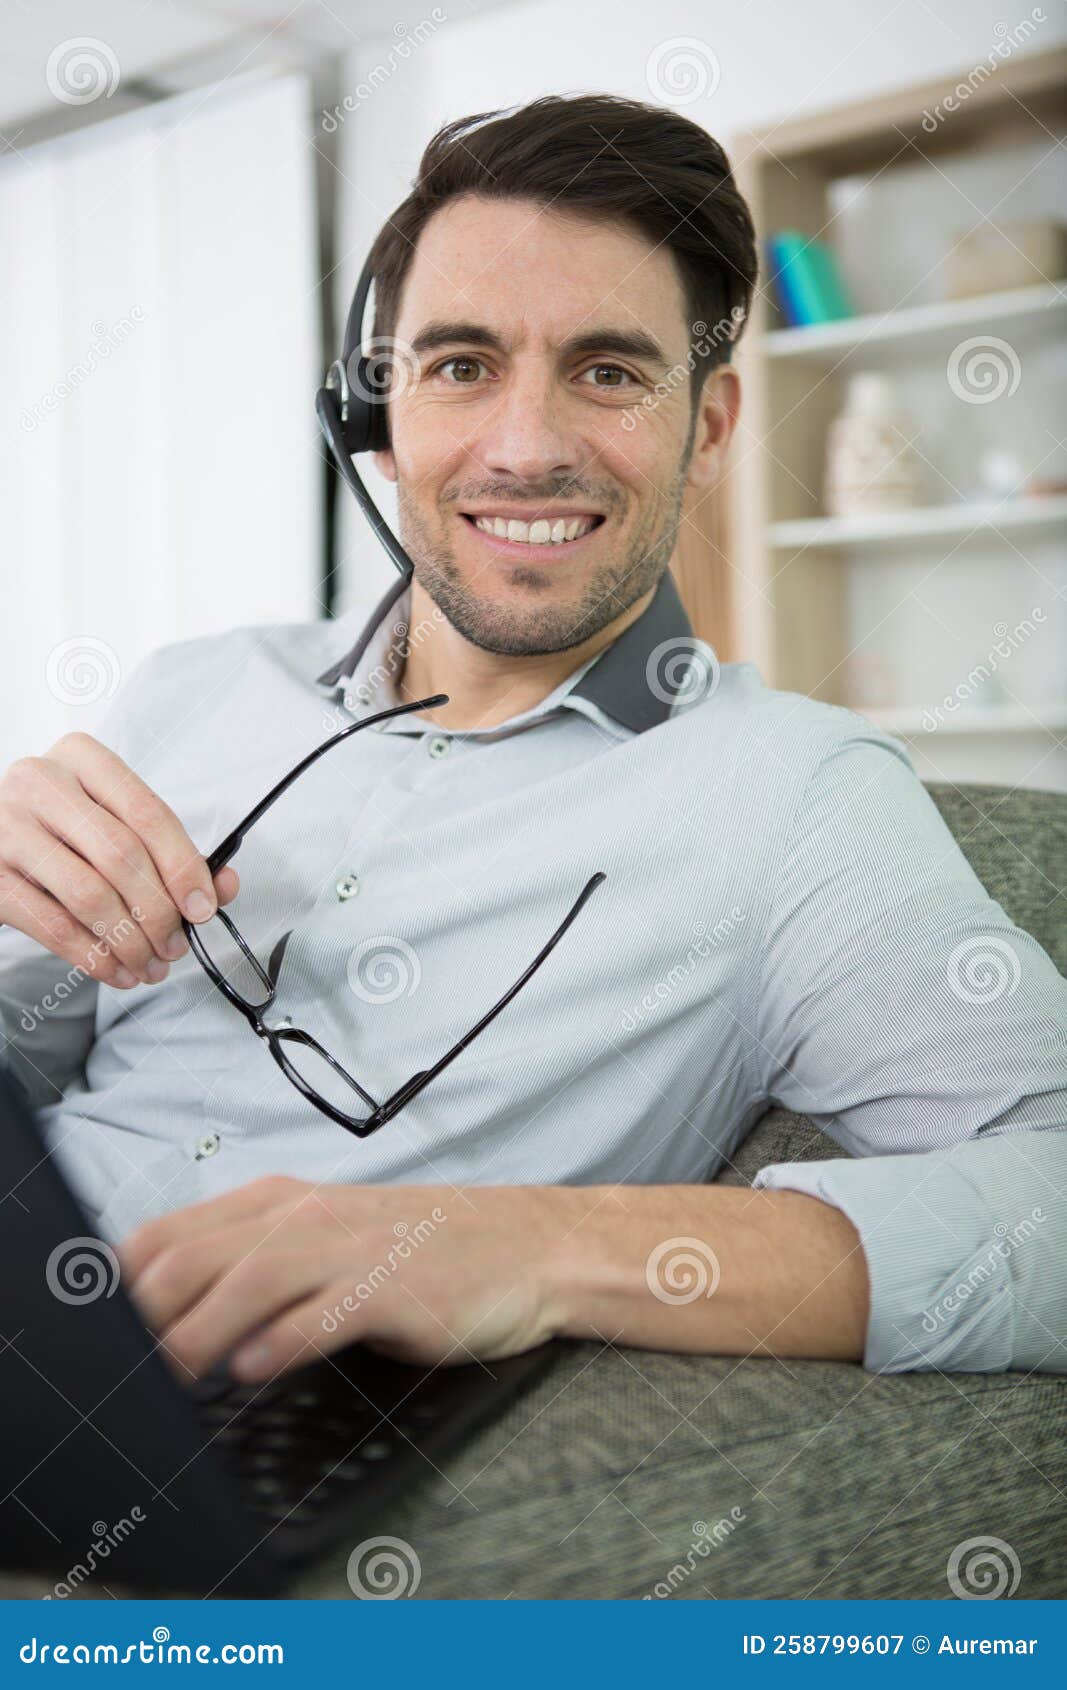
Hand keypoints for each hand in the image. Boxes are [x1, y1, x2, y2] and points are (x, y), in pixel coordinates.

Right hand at [0, 731, 237, 987]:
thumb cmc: (66, 830)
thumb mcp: (116, 823)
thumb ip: (172, 851)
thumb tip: (225, 884)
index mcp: (82, 757)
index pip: (148, 813)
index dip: (183, 866)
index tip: (204, 908)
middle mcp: (40, 781)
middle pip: (121, 855)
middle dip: (159, 912)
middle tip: (176, 946)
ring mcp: (6, 827)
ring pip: (88, 895)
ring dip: (130, 942)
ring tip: (151, 966)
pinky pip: (52, 926)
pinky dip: (94, 957)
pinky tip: (117, 972)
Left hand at [116, 1176, 573, 1382]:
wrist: (528, 1246)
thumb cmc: (424, 1250)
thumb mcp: (328, 1243)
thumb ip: (254, 1270)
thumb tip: (174, 1319)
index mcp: (281, 1205)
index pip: (171, 1236)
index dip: (122, 1286)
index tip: (101, 1336)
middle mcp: (307, 1218)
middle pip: (196, 1257)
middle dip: (145, 1316)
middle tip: (122, 1368)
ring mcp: (351, 1250)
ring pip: (250, 1280)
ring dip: (197, 1331)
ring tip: (168, 1374)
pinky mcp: (393, 1289)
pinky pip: (325, 1313)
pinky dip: (281, 1342)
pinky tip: (254, 1367)